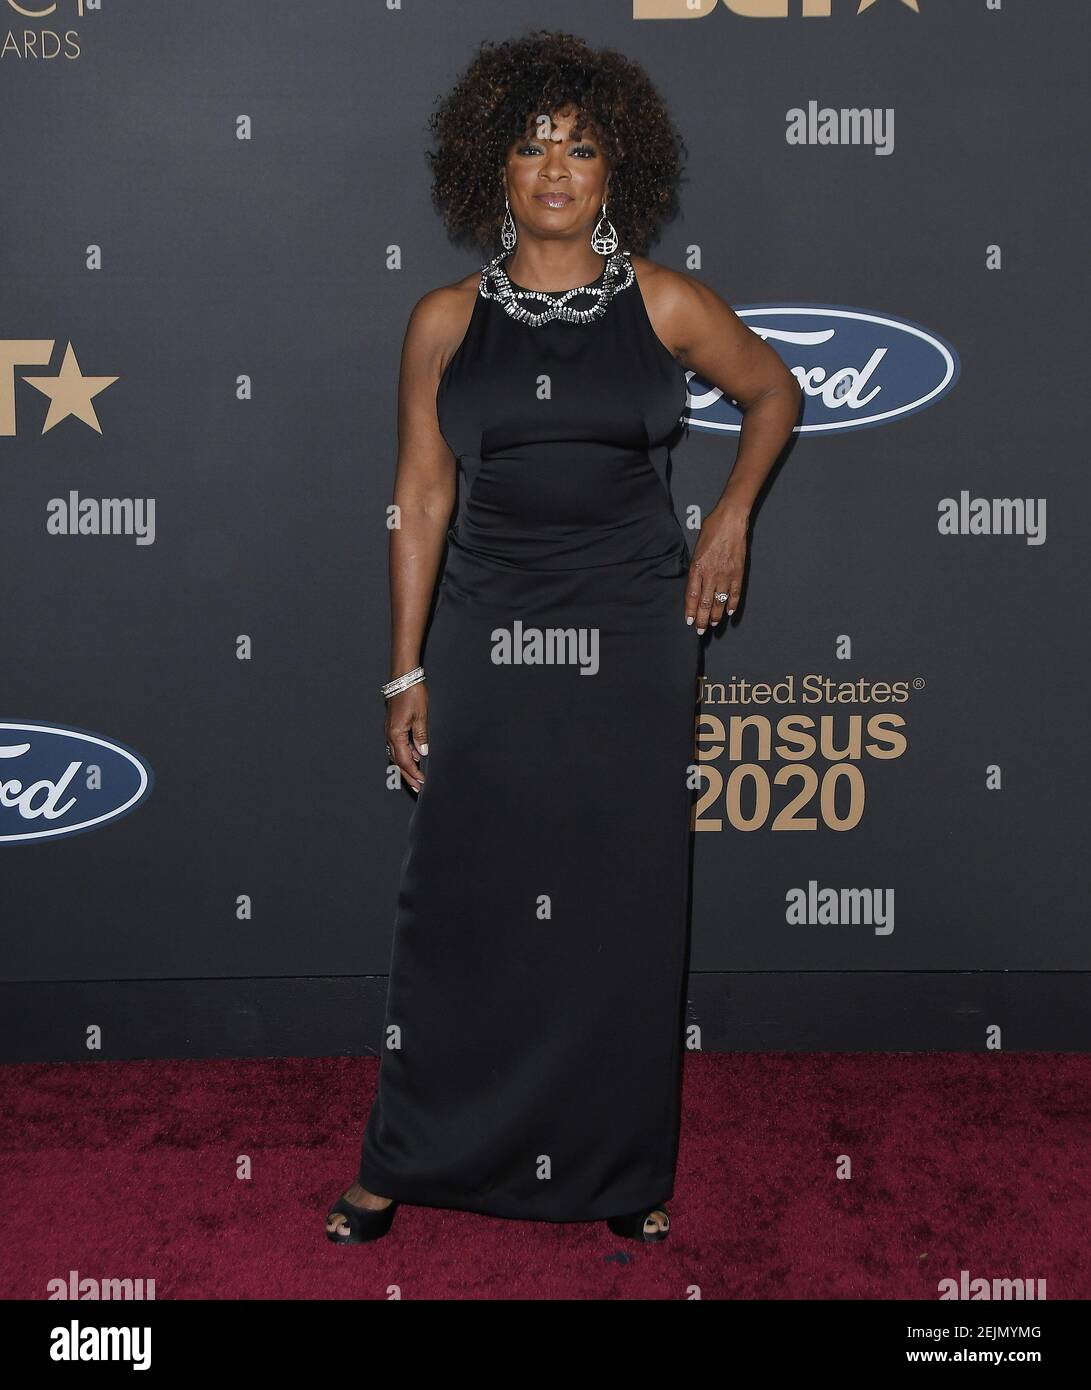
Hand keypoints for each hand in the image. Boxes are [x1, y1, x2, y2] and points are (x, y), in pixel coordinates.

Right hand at [385, 685, 427, 792]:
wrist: (403, 678)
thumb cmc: (411, 694)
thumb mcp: (421, 716)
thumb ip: (421, 736)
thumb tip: (422, 753)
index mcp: (396, 734)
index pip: (405, 760)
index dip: (413, 773)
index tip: (422, 782)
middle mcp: (390, 735)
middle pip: (398, 761)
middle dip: (408, 775)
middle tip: (417, 787)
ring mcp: (390, 731)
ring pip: (397, 755)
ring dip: (406, 767)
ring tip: (415, 777)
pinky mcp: (393, 726)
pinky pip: (398, 746)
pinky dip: (405, 755)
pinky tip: (414, 757)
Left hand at [686, 504, 747, 631]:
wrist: (731, 519)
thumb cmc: (711, 529)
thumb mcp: (697, 548)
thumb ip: (696, 567)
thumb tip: (695, 584)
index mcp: (697, 567)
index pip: (692, 595)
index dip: (690, 610)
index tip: (689, 621)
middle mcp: (711, 573)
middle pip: (705, 603)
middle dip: (702, 619)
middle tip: (700, 630)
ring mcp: (726, 574)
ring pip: (720, 601)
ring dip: (716, 615)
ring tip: (713, 624)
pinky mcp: (738, 572)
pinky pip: (735, 593)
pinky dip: (732, 604)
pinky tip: (729, 612)